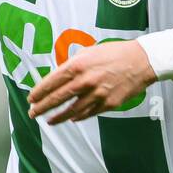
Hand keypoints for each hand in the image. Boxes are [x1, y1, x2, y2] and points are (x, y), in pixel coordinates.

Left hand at [27, 39, 156, 122]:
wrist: (141, 61)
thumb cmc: (115, 53)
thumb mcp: (89, 51)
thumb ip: (73, 64)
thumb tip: (60, 76)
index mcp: (77, 66)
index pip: (52, 82)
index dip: (39, 92)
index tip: (32, 99)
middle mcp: (85, 81)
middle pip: (58, 98)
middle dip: (42, 108)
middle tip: (33, 113)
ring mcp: (97, 94)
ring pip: (72, 110)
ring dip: (58, 117)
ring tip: (49, 121)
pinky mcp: (108, 103)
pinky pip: (89, 113)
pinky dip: (78, 117)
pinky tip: (71, 118)